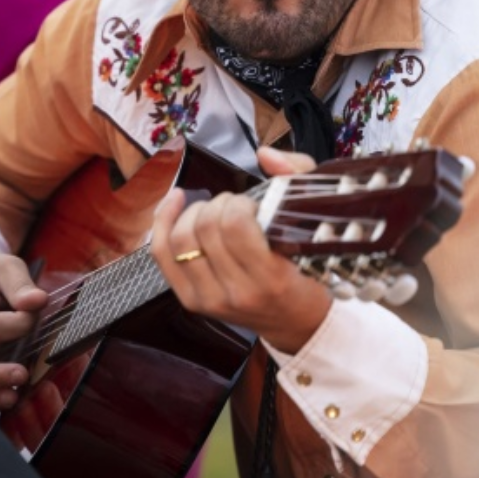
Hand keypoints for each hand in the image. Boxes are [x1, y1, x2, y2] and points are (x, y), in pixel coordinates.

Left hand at [149, 147, 331, 353]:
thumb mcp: (316, 224)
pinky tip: (175, 200)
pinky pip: (162, 253)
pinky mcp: (189, 301)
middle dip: (219, 204)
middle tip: (236, 207)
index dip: (239, 204)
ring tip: (216, 211)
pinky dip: (163, 221)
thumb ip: (297, 179)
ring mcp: (208, 300)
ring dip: (195, 211)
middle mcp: (236, 294)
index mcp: (271, 279)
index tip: (252, 205)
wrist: (295, 322)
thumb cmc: (307, 270)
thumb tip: (265, 155)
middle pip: (205, 228)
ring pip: (181, 238)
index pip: (235, 226)